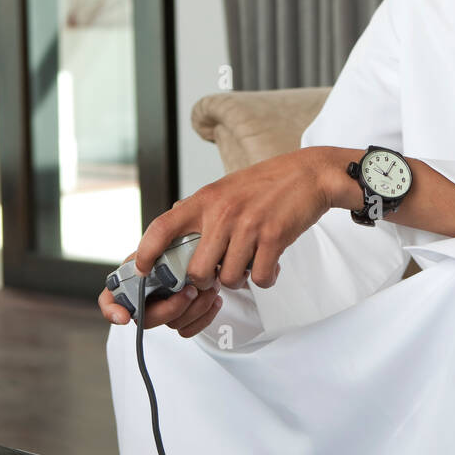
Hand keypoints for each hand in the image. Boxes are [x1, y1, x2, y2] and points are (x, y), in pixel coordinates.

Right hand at [98, 250, 236, 337]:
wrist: (202, 248)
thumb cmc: (178, 243)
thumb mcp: (163, 239)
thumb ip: (151, 251)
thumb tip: (145, 267)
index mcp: (132, 280)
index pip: (109, 301)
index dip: (112, 311)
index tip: (123, 316)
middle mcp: (145, 298)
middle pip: (147, 319)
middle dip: (172, 308)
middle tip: (191, 290)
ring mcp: (164, 309)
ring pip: (173, 324)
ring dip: (196, 308)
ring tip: (210, 287)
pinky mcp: (183, 317)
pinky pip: (189, 328)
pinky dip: (204, 316)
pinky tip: (213, 300)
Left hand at [135, 146, 329, 290]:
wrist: (311, 173)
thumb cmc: (269, 183)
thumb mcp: (226, 188)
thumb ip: (202, 210)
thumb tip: (176, 233)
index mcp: (206, 200)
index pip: (162, 228)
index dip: (146, 253)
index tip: (143, 269)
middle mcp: (223, 213)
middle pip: (198, 271)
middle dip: (208, 280)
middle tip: (221, 271)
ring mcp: (248, 226)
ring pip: (230, 278)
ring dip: (241, 279)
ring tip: (251, 263)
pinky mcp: (274, 238)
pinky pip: (261, 277)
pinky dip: (266, 278)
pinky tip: (271, 264)